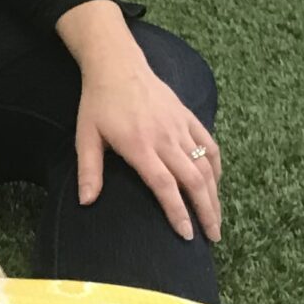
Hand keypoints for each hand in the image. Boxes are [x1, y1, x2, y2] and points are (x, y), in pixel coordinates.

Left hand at [74, 52, 222, 242]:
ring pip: (205, 165)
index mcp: (139, 146)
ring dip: (215, 194)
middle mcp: (164, 138)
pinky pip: (208, 144)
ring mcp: (179, 126)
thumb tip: (86, 202)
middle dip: (206, 211)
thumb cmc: (98, 104)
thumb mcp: (86, 136)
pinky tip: (217, 184)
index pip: (164, 185)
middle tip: (212, 237)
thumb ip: (89, 170)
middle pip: (193, 180)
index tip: (187, 234)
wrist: (117, 66)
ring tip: (217, 219)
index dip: (177, 211)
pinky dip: (216, 166)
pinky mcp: (188, 116)